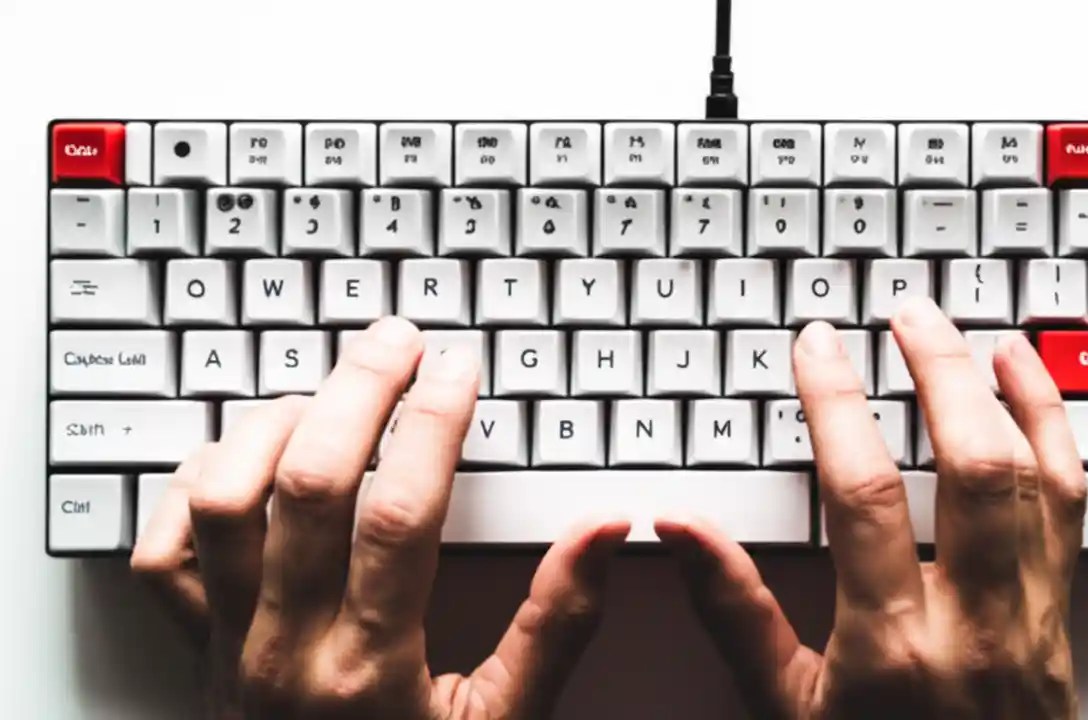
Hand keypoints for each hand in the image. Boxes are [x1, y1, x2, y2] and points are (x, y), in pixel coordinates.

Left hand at [131, 317, 629, 719]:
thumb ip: (556, 624)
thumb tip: (604, 530)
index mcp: (372, 666)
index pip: (399, 512)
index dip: (433, 422)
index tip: (458, 368)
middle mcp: (286, 646)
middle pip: (306, 481)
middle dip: (357, 389)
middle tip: (396, 341)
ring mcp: (227, 642)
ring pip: (220, 498)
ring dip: (273, 425)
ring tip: (325, 393)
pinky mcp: (192, 644)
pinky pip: (161, 549)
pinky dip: (195, 485)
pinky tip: (248, 461)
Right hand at [657, 299, 1085, 719]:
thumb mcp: (786, 706)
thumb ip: (734, 612)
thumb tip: (678, 528)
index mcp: (892, 646)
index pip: (867, 494)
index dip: (837, 403)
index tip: (817, 346)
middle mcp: (975, 623)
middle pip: (975, 465)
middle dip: (938, 370)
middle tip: (904, 312)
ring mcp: (1032, 615)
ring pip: (1038, 476)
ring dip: (1003, 388)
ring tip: (965, 330)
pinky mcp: (1062, 611)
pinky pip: (1074, 505)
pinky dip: (1057, 429)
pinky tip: (1030, 383)